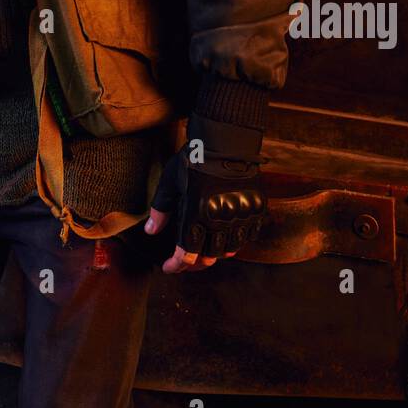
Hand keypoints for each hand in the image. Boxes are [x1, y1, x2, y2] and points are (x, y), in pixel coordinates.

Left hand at [144, 121, 266, 274]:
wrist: (227, 140)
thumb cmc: (195, 159)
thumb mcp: (171, 181)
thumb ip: (160, 209)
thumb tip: (151, 232)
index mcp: (197, 211)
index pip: (186, 253)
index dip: (176, 265)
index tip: (169, 267)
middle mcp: (220, 217)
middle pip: (208, 256)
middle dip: (194, 263)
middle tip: (186, 261)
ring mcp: (241, 214)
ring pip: (229, 250)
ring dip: (216, 254)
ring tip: (206, 250)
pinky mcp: (256, 209)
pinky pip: (247, 237)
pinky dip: (236, 242)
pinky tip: (227, 238)